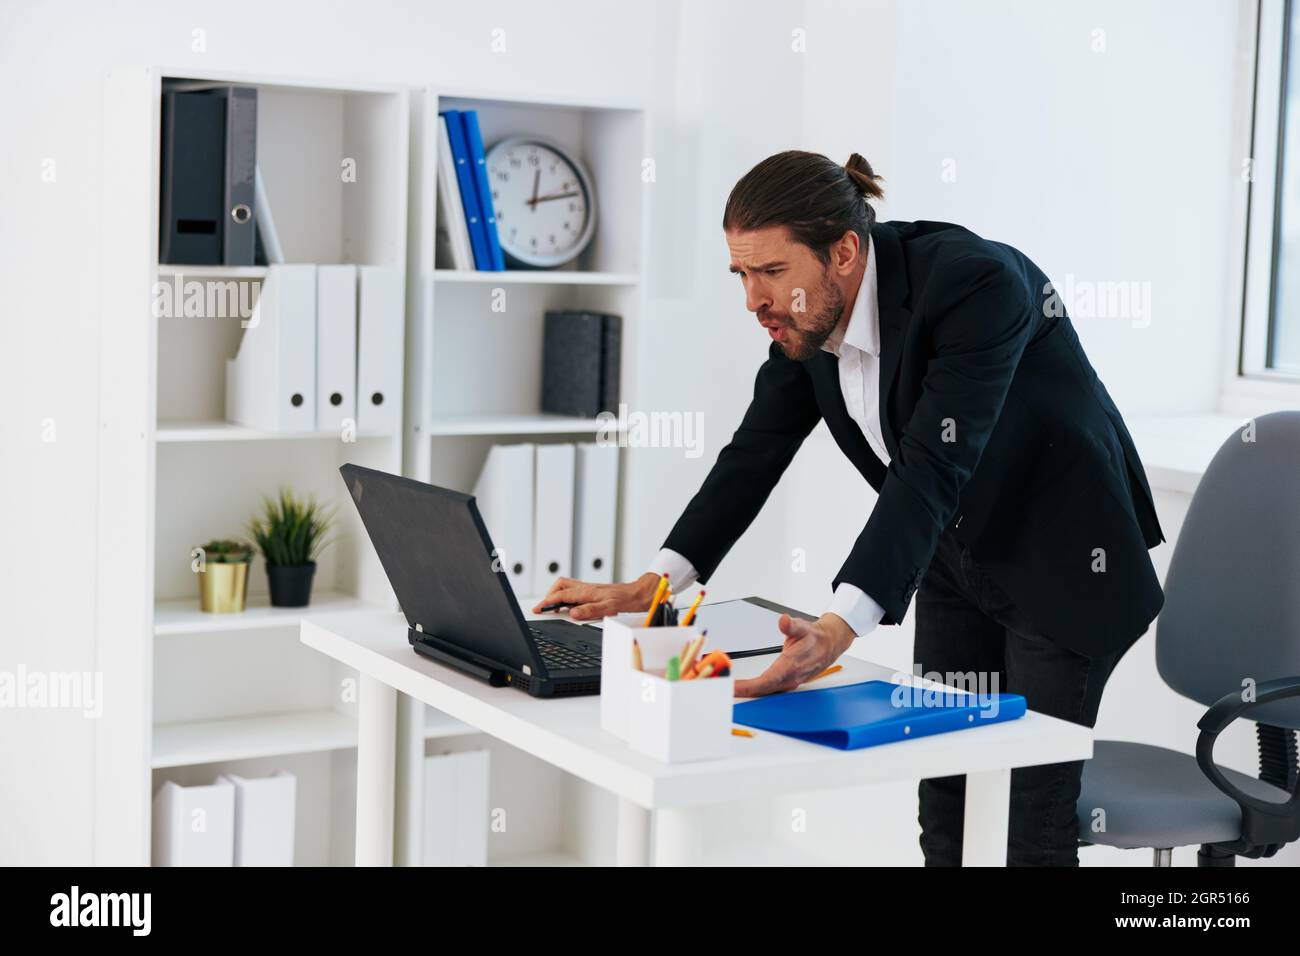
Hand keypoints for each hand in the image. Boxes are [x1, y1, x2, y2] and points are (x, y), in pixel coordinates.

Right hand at [531, 571, 661, 621]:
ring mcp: (590, 590)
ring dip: (557, 596)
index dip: (547, 602)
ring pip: (567, 588)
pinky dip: (567, 599)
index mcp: (587, 592)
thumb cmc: (628, 600)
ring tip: (553, 609)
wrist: (641, 594)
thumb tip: (573, 614)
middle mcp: (587, 589)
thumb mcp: (610, 608)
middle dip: (549, 595)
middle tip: (543, 608)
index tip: (538, 609)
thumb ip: (590, 610)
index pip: (561, 595)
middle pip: (560, 586)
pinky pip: (575, 593)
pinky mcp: (594, 593)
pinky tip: (570, 608)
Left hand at [733, 612, 855, 697]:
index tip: (732, 687)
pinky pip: (766, 689)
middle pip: (762, 690)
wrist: (828, 645)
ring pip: (764, 692)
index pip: (767, 681)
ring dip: (745, 692)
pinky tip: (740, 688)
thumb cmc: (814, 637)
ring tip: (724, 689)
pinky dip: (752, 690)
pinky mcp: (785, 683)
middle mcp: (789, 678)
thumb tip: (783, 621)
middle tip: (719, 688)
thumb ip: (792, 625)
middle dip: (741, 692)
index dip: (749, 687)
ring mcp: (788, 683)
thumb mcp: (804, 627)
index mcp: (791, 666)